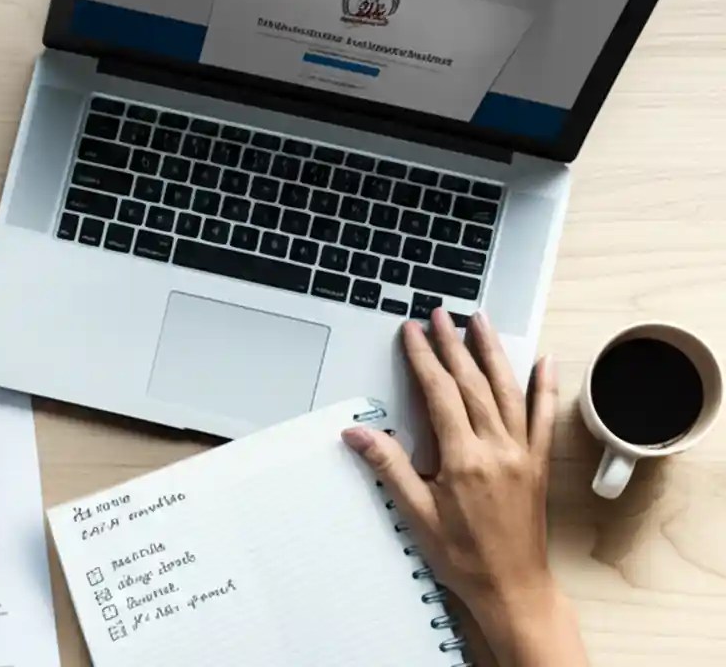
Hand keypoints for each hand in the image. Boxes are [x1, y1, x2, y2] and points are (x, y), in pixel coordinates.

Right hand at [342, 310, 586, 666]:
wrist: (512, 587)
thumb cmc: (463, 557)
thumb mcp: (415, 514)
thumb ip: (389, 467)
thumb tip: (358, 433)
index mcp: (464, 459)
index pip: (440, 394)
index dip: (423, 359)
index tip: (411, 332)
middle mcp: (497, 448)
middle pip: (472, 383)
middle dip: (453, 345)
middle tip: (440, 314)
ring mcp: (522, 453)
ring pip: (507, 389)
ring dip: (492, 352)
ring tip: (481, 320)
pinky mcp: (539, 463)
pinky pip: (543, 416)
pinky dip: (544, 386)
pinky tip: (544, 360)